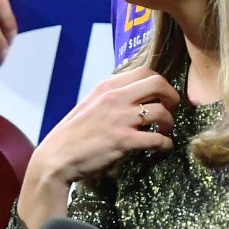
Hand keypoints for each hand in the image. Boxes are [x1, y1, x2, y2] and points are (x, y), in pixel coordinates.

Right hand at [19, 67, 176, 226]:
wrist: (56, 157)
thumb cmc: (72, 134)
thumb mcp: (89, 105)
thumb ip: (110, 98)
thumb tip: (134, 96)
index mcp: (106, 87)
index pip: (144, 71)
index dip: (161, 83)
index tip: (162, 96)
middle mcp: (114, 98)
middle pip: (158, 84)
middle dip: (172, 96)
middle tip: (171, 109)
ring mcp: (120, 119)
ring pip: (161, 112)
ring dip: (169, 123)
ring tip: (164, 132)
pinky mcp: (124, 141)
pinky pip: (157, 139)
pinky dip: (165, 144)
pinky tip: (162, 148)